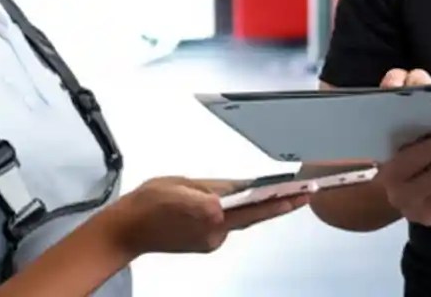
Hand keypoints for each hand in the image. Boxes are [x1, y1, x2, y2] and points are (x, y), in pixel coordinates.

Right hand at [106, 176, 308, 255]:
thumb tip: (234, 193)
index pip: (254, 208)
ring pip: (239, 219)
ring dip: (251, 207)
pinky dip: (233, 213)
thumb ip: (211, 190)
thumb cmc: (148, 203)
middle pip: (252, 216)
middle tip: (304, 194)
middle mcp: (214, 232)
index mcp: (210, 214)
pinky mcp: (206, 244)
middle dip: (279, 204)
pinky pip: (227, 224)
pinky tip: (233, 202)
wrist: (126, 230)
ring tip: (270, 191)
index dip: (280, 201)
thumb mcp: (182, 185)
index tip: (301, 195)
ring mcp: (211, 241)